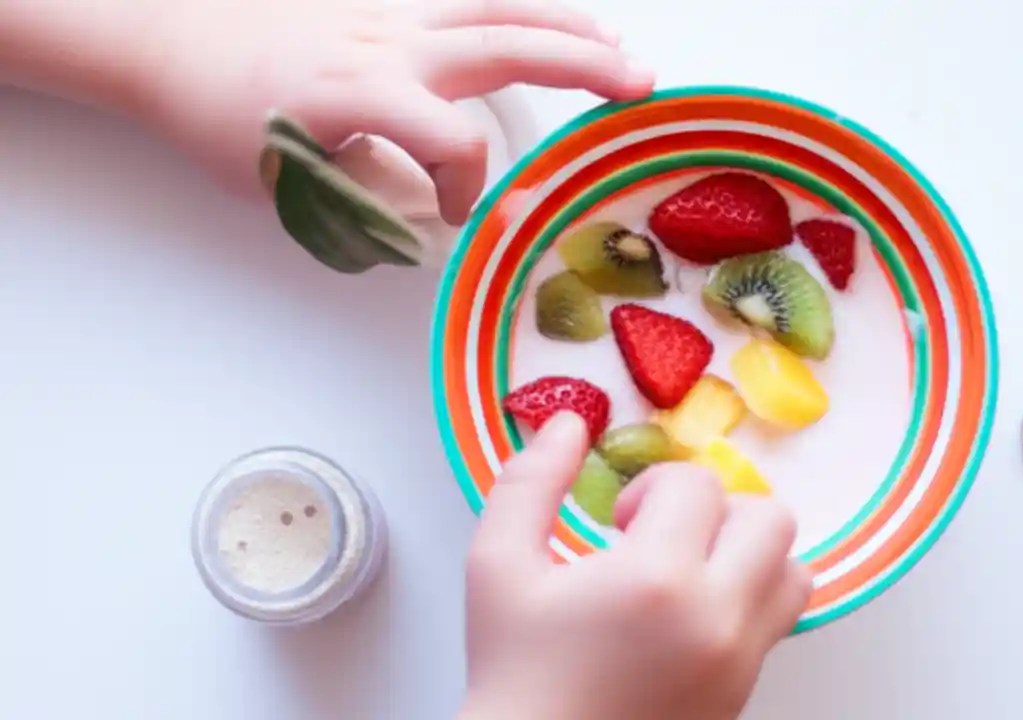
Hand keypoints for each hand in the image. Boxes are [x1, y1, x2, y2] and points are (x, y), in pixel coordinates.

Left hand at [141, 0, 652, 222]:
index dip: (469, 185)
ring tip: (620, 52)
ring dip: (567, 27)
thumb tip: (432, 217)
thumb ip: (370, 204)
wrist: (173, 38)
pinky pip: (471, 1)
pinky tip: (558, 26)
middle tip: (639, 86)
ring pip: (497, 8)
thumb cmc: (222, 116)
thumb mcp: (288, 187)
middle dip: (580, 65)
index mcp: (354, 94)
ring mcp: (390, 16)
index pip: (449, 138)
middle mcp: (384, 45)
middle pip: (502, 44)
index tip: (454, 214)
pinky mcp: (389, 6)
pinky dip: (523, 13)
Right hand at [461, 413, 812, 719]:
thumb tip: (570, 423)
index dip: (653, 488)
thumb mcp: (496, 566)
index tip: (617, 526)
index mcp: (656, 578)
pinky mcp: (746, 690)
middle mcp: (717, 616)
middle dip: (715, 511)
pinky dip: (752, 597)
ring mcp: (740, 658)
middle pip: (769, 517)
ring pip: (793, 568)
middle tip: (661, 540)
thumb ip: (529, 483)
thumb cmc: (515, 671)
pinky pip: (781, 619)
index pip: (698, 486)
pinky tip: (692, 612)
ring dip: (748, 553)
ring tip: (688, 572)